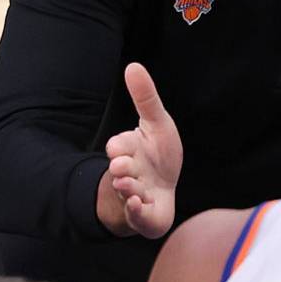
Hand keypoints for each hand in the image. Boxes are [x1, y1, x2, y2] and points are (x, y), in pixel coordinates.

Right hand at [96, 64, 182, 238]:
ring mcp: (134, 195)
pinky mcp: (144, 217)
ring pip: (128, 193)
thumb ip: (145, 98)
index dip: (119, 147)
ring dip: (128, 189)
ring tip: (130, 186)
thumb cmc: (159, 156)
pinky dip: (136, 212)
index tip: (117, 147)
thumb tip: (132, 65)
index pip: (119, 146)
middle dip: (121, 168)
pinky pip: (138, 217)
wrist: (163, 190)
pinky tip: (139, 205)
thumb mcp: (157, 124)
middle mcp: (129, 174)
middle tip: (121, 167)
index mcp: (129, 151)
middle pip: (120, 170)